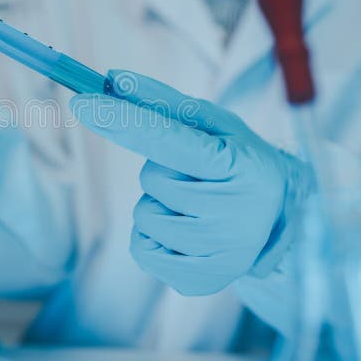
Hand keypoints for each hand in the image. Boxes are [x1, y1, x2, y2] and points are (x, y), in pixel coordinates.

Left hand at [72, 70, 310, 294]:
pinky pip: (141, 249)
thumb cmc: (238, 162)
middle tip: (198, 179)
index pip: (169, 140)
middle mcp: (233, 215)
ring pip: (144, 216)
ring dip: (157, 205)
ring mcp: (218, 253)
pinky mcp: (200, 281)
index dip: (123, 120)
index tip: (83, 102)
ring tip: (194, 207)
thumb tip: (114, 79)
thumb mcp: (214, 125)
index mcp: (240, 167)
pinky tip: (185, 232)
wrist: (277, 221)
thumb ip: (163, 102)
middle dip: (162, 172)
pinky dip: (152, 236)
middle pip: (152, 179)